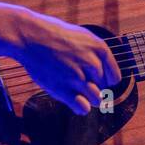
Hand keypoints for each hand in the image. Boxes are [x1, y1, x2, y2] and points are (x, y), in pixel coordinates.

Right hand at [5, 7, 120, 114]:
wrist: (30, 36)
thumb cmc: (55, 36)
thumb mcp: (83, 37)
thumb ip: (96, 54)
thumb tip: (105, 72)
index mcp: (100, 49)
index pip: (115, 78)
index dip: (104, 80)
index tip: (93, 78)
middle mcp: (92, 63)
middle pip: (104, 89)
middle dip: (92, 86)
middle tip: (76, 78)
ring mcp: (78, 77)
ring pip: (96, 100)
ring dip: (87, 98)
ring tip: (74, 89)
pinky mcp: (63, 89)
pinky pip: (83, 108)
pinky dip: (80, 107)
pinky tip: (72, 100)